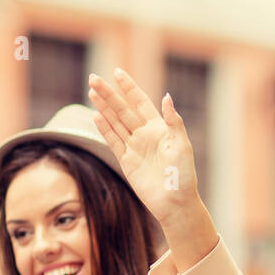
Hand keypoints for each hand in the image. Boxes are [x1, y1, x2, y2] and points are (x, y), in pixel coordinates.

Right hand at [88, 68, 198, 226]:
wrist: (175, 203)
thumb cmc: (183, 175)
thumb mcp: (182, 145)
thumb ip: (174, 121)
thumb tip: (166, 96)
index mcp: (160, 128)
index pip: (140, 102)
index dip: (129, 87)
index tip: (117, 72)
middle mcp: (145, 135)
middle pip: (123, 110)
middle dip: (109, 94)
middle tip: (93, 78)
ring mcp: (135, 148)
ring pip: (115, 123)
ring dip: (103, 107)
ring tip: (91, 91)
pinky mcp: (127, 162)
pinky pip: (113, 141)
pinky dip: (104, 129)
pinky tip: (95, 116)